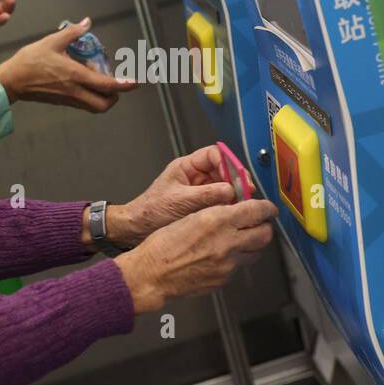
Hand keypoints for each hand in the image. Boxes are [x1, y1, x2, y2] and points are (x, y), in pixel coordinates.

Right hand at [0, 18, 136, 111]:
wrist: (10, 81)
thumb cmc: (28, 62)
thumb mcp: (51, 41)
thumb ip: (72, 33)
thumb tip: (86, 23)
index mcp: (75, 76)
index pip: (107, 85)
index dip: (125, 85)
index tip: (136, 82)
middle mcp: (75, 91)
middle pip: (104, 104)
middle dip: (114, 96)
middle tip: (114, 82)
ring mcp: (69, 99)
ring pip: (94, 106)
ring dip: (102, 96)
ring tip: (96, 78)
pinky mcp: (62, 102)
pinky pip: (83, 102)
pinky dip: (90, 94)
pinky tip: (81, 78)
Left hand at [107, 145, 239, 247]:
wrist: (138, 229)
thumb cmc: (150, 211)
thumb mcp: (179, 201)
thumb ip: (206, 194)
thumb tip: (230, 190)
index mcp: (187, 166)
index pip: (214, 155)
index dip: (228, 163)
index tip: (236, 177)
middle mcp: (195, 176)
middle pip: (224, 170)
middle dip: (235, 180)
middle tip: (245, 191)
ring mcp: (200, 191)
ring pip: (225, 186)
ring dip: (234, 194)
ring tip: (240, 203)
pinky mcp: (202, 206)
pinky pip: (221, 202)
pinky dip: (228, 206)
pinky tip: (232, 212)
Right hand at [114, 200, 277, 312]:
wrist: (152, 275)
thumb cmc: (163, 245)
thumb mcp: (191, 216)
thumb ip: (217, 212)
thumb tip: (236, 210)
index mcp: (217, 221)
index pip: (256, 211)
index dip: (267, 208)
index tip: (269, 208)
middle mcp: (227, 243)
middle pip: (264, 234)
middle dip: (265, 227)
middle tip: (260, 224)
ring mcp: (228, 264)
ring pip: (255, 253)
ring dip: (253, 244)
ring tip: (243, 239)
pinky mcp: (224, 279)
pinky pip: (238, 267)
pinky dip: (236, 259)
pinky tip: (222, 255)